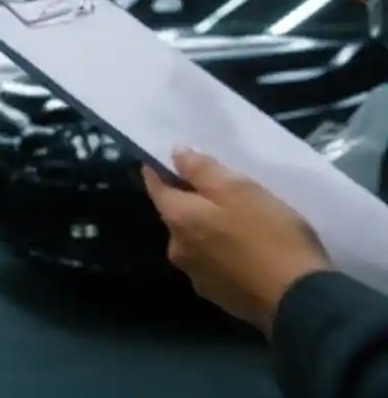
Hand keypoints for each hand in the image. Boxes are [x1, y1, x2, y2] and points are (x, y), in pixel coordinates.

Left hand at [141, 148, 331, 335]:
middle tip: (221, 187)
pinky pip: (214, 262)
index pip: (156, 187)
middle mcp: (177, 249)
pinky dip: (223, 250)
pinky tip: (246, 248)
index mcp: (178, 220)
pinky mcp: (218, 295)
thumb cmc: (269, 236)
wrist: (299, 301)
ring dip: (209, 227)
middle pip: (177, 214)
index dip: (160, 170)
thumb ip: (202, 170)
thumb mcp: (239, 190)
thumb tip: (175, 153)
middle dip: (192, 200)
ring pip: (196, 240)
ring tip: (239, 217)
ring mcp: (196, 276)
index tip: (168, 156)